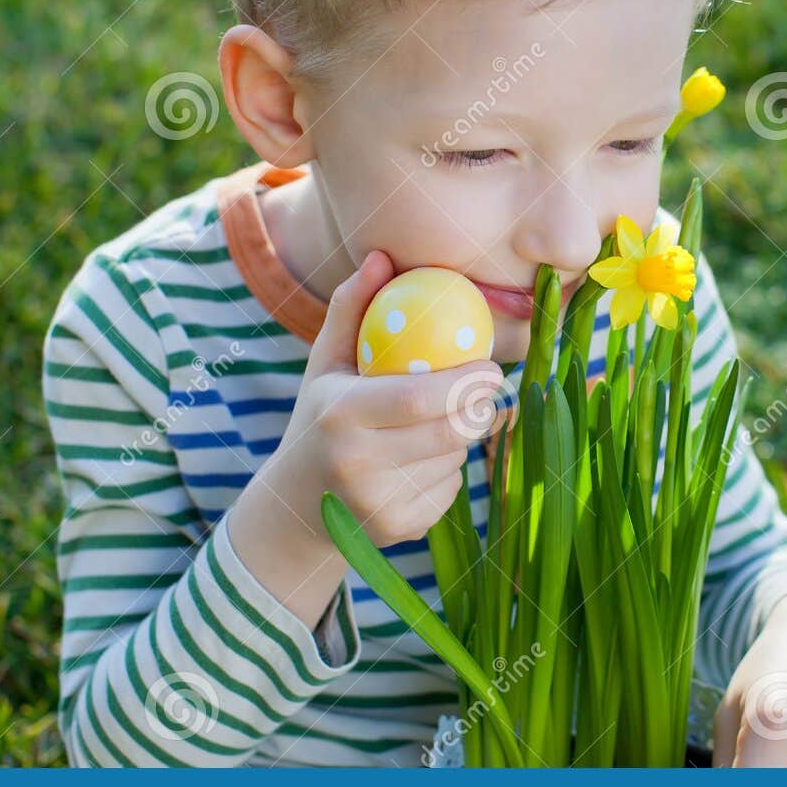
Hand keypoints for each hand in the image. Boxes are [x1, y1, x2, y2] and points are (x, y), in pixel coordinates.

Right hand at [226, 250, 505, 625]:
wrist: (295, 507)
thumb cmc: (318, 418)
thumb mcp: (325, 363)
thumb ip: (352, 307)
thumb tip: (382, 256)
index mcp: (341, 416)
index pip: (421, 399)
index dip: (467, 383)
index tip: (492, 368)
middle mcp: (358, 466)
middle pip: (450, 431)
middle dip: (479, 407)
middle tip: (487, 390)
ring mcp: (380, 505)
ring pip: (455, 459)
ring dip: (461, 436)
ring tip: (436, 423)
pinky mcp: (401, 530)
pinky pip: (450, 488)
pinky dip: (448, 469)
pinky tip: (419, 462)